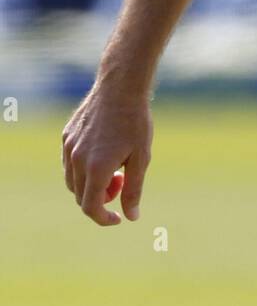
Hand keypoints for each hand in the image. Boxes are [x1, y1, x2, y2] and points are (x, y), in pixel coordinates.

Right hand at [62, 84, 152, 226]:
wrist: (121, 87)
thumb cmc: (135, 121)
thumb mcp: (141, 157)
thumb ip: (134, 189)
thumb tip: (131, 216)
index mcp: (96, 169)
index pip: (91, 208)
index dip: (104, 218)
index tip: (118, 217)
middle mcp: (76, 160)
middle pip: (81, 197)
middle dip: (101, 198)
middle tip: (122, 181)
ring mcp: (68, 148)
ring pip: (72, 181)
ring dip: (90, 184)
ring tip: (114, 166)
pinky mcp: (66, 136)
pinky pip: (69, 163)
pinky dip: (82, 168)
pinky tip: (102, 152)